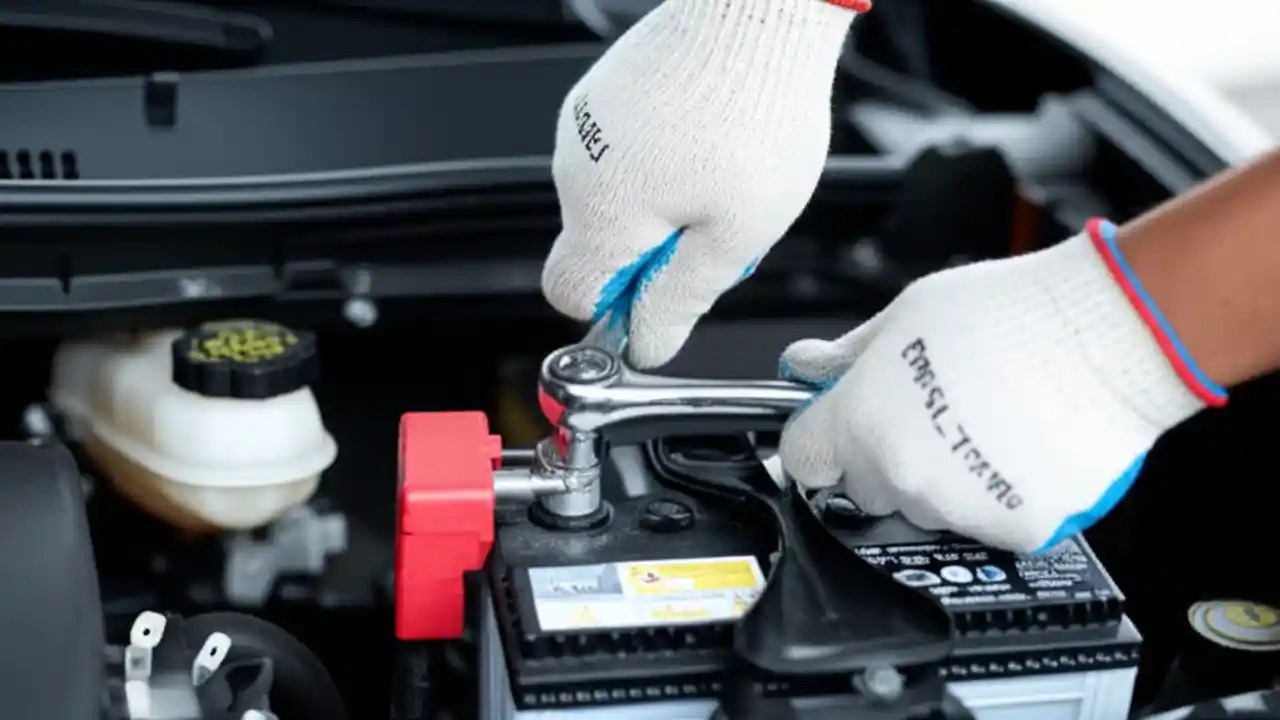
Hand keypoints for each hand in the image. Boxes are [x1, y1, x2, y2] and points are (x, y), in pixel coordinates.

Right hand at [542, 0, 863, 367]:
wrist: (757, 11)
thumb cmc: (755, 111)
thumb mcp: (735, 234)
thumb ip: (680, 298)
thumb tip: (647, 343)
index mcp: (601, 211)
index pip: (571, 296)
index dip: (617, 308)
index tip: (663, 292)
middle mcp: (576, 166)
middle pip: (596, 245)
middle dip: (650, 251)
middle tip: (715, 222)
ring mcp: (587, 122)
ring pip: (612, 198)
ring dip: (661, 203)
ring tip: (721, 170)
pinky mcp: (605, 92)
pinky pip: (622, 153)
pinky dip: (660, 161)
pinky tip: (708, 136)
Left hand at [778, 221, 1224, 553]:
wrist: (1105, 338)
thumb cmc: (1009, 316)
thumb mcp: (904, 316)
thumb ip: (845, 356)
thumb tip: (803, 368)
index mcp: (861, 423)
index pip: (803, 458)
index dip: (819, 437)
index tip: (835, 426)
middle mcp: (901, 476)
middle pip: (864, 486)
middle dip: (884, 455)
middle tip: (929, 411)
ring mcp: (956, 510)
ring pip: (925, 507)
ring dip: (941, 478)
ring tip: (985, 422)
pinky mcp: (1013, 531)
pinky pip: (985, 521)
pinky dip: (997, 496)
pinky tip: (1019, 448)